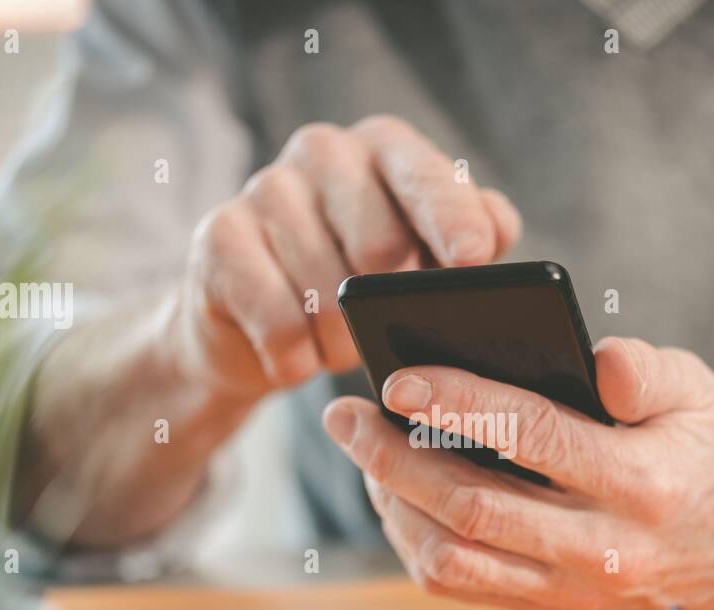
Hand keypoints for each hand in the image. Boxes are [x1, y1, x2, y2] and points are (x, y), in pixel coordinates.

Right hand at [177, 114, 520, 398]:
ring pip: (329, 293)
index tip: (473, 258)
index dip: (450, 218)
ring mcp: (264, 188)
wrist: (249, 324)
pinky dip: (296, 358)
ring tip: (333, 346)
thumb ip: (468, 236)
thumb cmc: (356, 286)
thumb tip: (496, 227)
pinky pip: (278, 320)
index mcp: (384, 147)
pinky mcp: (216, 237)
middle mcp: (324, 152)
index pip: (424, 175)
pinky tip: (294, 358)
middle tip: (382, 330)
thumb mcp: (421, 262)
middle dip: (390, 308)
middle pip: (380, 244)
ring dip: (341, 343)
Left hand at [321, 337, 713, 609]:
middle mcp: (606, 549)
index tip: (397, 377)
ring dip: (394, 506)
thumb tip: (597, 361)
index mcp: (646, 482)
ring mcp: (575, 588)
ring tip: (364, 454)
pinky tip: (398, 497)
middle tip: (345, 416)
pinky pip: (464, 585)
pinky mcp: (554, 606)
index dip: (456, 403)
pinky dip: (416, 542)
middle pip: (471, 508)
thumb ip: (649, 370)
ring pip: (455, 560)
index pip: (532, 436)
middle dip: (392, 458)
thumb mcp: (704, 391)